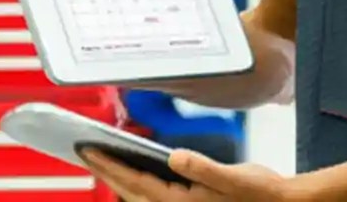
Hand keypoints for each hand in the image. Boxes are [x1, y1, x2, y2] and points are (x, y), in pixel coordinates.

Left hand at [82, 148, 305, 201]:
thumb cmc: (261, 193)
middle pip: (130, 192)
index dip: (108, 165)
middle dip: (106, 172)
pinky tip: (137, 172)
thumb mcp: (235, 178)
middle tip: (85, 152)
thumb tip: (174, 156)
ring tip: (104, 160)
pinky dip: (138, 185)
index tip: (87, 149)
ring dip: (119, 180)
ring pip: (138, 197)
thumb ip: (203, 168)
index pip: (134, 182)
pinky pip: (153, 197)